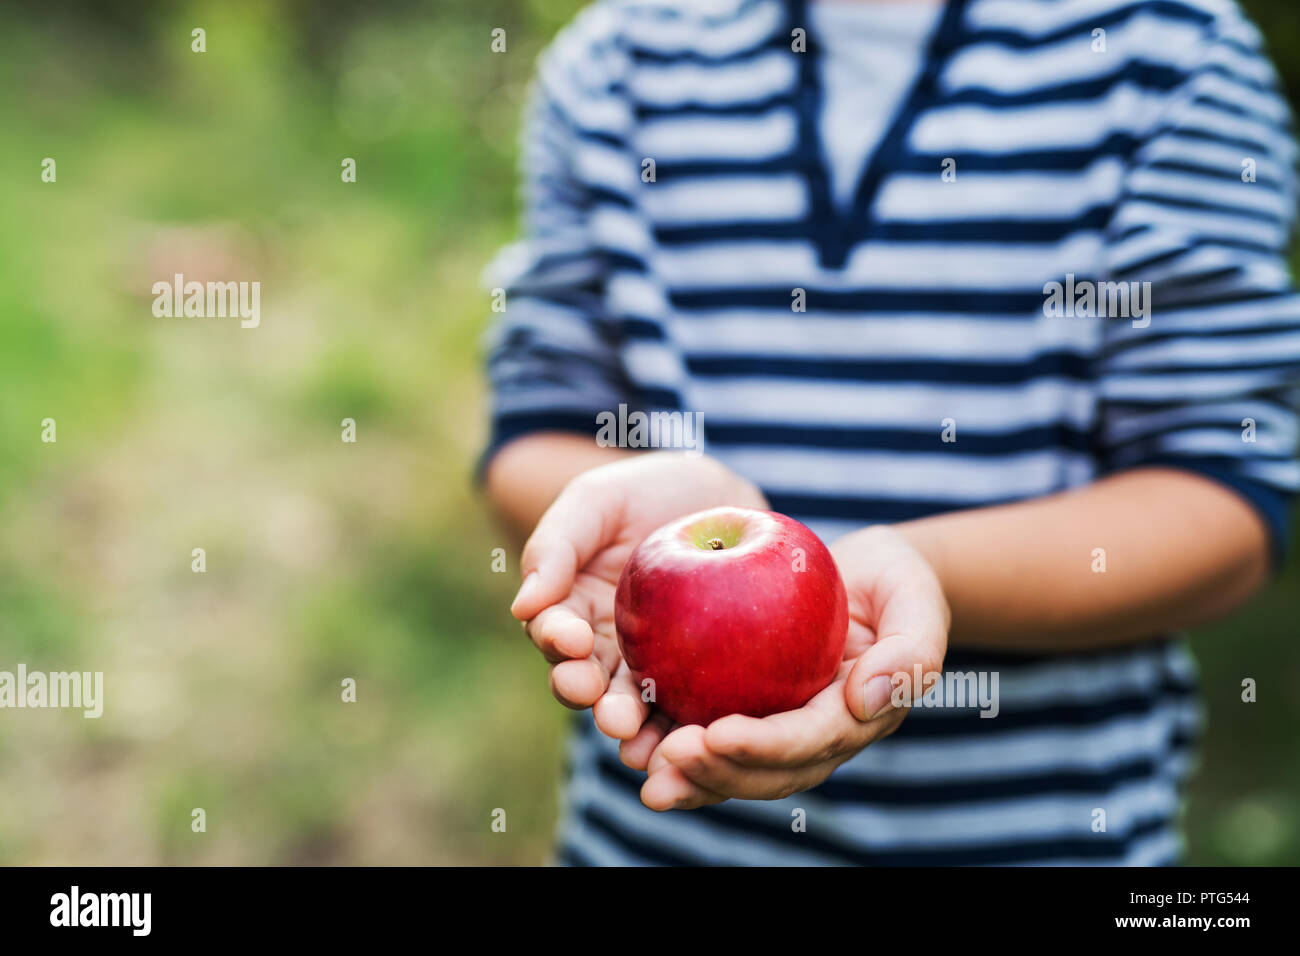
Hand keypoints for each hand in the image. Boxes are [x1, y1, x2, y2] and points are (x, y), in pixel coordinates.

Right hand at [509, 452, 767, 742]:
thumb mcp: (595, 502)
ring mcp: (647, 666)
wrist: (717, 500)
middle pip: (587, 681)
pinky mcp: (691, 679)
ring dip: (629, 724)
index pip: (554, 631)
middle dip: (591, 696)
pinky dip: (682, 726)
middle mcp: (601, 647)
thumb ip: (554, 547)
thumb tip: (523, 606)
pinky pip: (683, 707)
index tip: (572, 638)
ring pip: (631, 704)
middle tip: (603, 704)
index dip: (558, 639)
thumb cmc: (646, 492)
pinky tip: (690, 738)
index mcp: (569, 608)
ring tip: (634, 734)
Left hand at [633, 524, 949, 810]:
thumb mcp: (914, 596)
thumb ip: (910, 647)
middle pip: (769, 770)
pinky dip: (676, 747)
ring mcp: (783, 730)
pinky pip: (713, 738)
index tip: (715, 733)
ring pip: (737, 769)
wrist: (866, 576)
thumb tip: (867, 700)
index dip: (765, 744)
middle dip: (718, 772)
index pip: (811, 739)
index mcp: (858, 716)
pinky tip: (634, 741)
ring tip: (645, 773)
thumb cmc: (896, 580)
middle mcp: (818, 736)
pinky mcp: (751, 712)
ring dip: (692, 778)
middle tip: (667, 756)